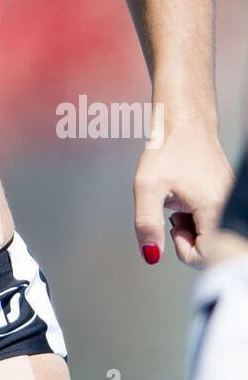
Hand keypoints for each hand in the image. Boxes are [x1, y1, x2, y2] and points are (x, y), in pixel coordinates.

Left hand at [133, 124, 234, 267]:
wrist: (185, 123)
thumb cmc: (166, 150)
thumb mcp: (147, 187)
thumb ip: (147, 223)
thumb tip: (151, 256)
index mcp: (214, 207)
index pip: (207, 256)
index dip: (184, 250)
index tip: (171, 226)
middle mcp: (229, 206)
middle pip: (213, 248)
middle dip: (189, 239)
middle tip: (174, 214)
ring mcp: (232, 201)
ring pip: (215, 235)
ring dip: (193, 228)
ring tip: (179, 204)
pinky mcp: (230, 197)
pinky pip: (217, 222)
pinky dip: (200, 218)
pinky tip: (188, 200)